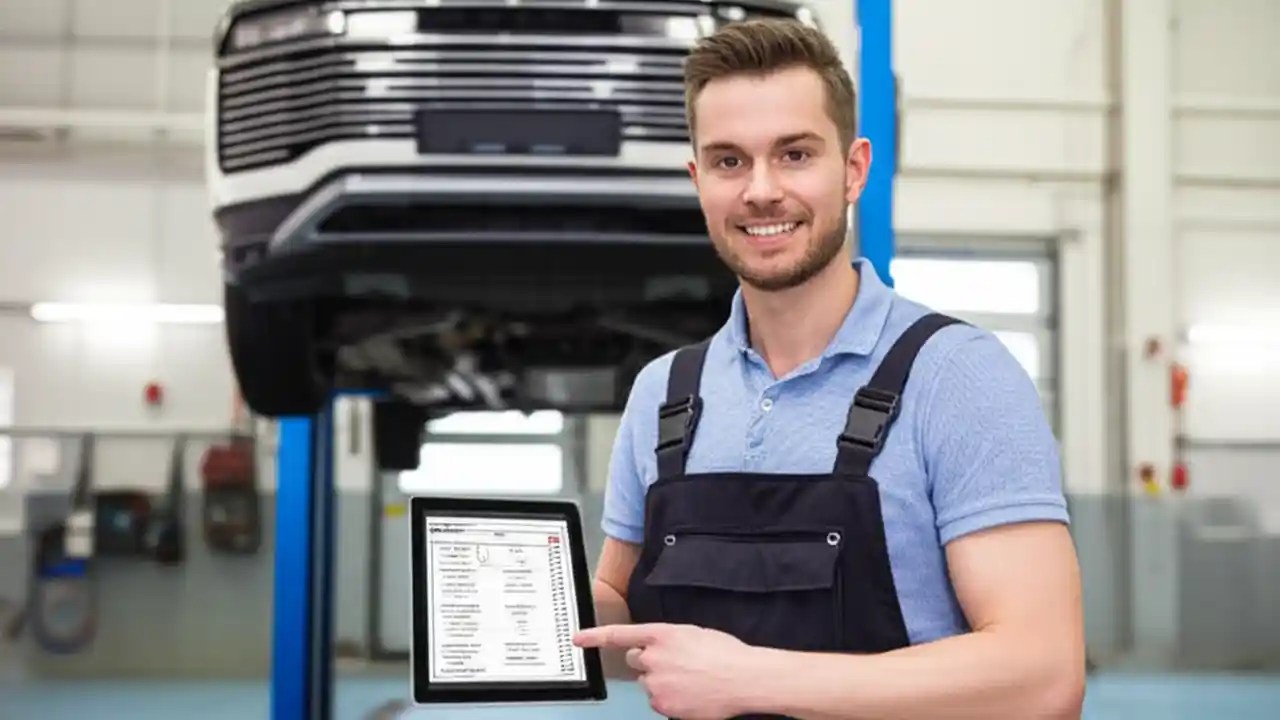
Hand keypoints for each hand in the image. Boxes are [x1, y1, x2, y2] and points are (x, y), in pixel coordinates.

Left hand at [574, 623, 758, 719]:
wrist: (744, 678)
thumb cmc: (725, 653)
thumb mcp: (693, 633)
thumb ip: (668, 640)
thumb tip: (659, 649)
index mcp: (661, 635)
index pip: (618, 635)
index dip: (594, 637)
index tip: (577, 639)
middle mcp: (653, 658)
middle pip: (634, 660)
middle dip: (647, 662)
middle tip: (674, 664)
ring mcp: (657, 684)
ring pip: (648, 683)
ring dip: (662, 681)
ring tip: (691, 680)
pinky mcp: (663, 706)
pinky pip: (658, 702)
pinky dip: (671, 700)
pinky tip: (692, 694)